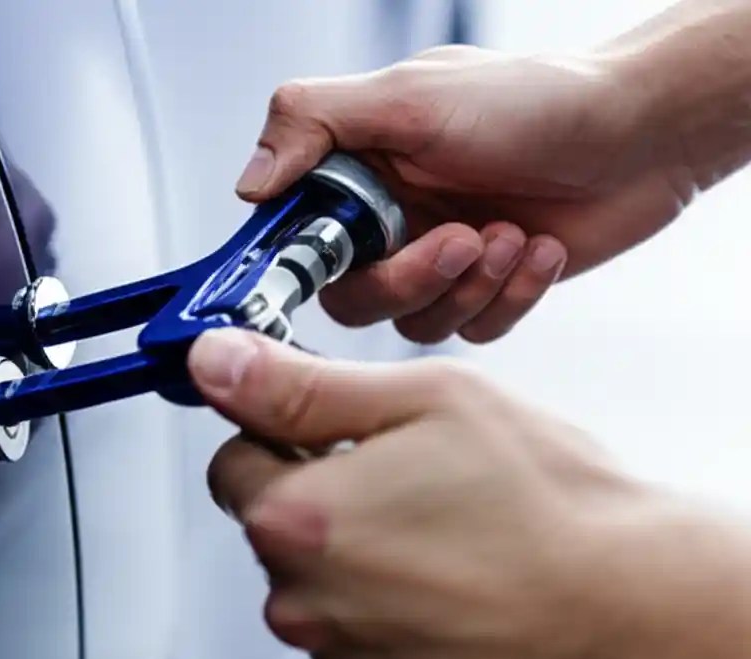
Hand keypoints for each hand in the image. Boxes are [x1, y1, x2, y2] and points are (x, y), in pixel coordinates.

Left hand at [190, 328, 750, 658]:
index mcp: (293, 520)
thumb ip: (301, 385)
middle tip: (412, 482)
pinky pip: (361, 639)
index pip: (233, 462)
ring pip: (321, 587)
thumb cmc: (543, 503)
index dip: (284, 436)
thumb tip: (216, 361)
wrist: (631, 612)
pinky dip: (393, 614)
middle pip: (276, 529)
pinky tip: (455, 590)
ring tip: (447, 540)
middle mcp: (301, 602)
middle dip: (326, 499)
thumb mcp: (421, 401)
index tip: (337, 434)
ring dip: (361, 560)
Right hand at [239, 45, 696, 342]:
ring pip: (414, 322)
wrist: (642, 130)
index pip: (300, 236)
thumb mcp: (410, 96)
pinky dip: (510, 297)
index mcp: (361, 172)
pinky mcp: (490, 290)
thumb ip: (314, 123)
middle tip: (460, 240)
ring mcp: (441, 258)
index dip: (306, 260)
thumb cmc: (536, 100)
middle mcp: (393, 219)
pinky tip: (541, 248)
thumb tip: (248, 182)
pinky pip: (474, 331)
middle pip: (354, 297)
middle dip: (409, 279)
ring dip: (468, 287)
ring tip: (512, 236)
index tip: (334, 264)